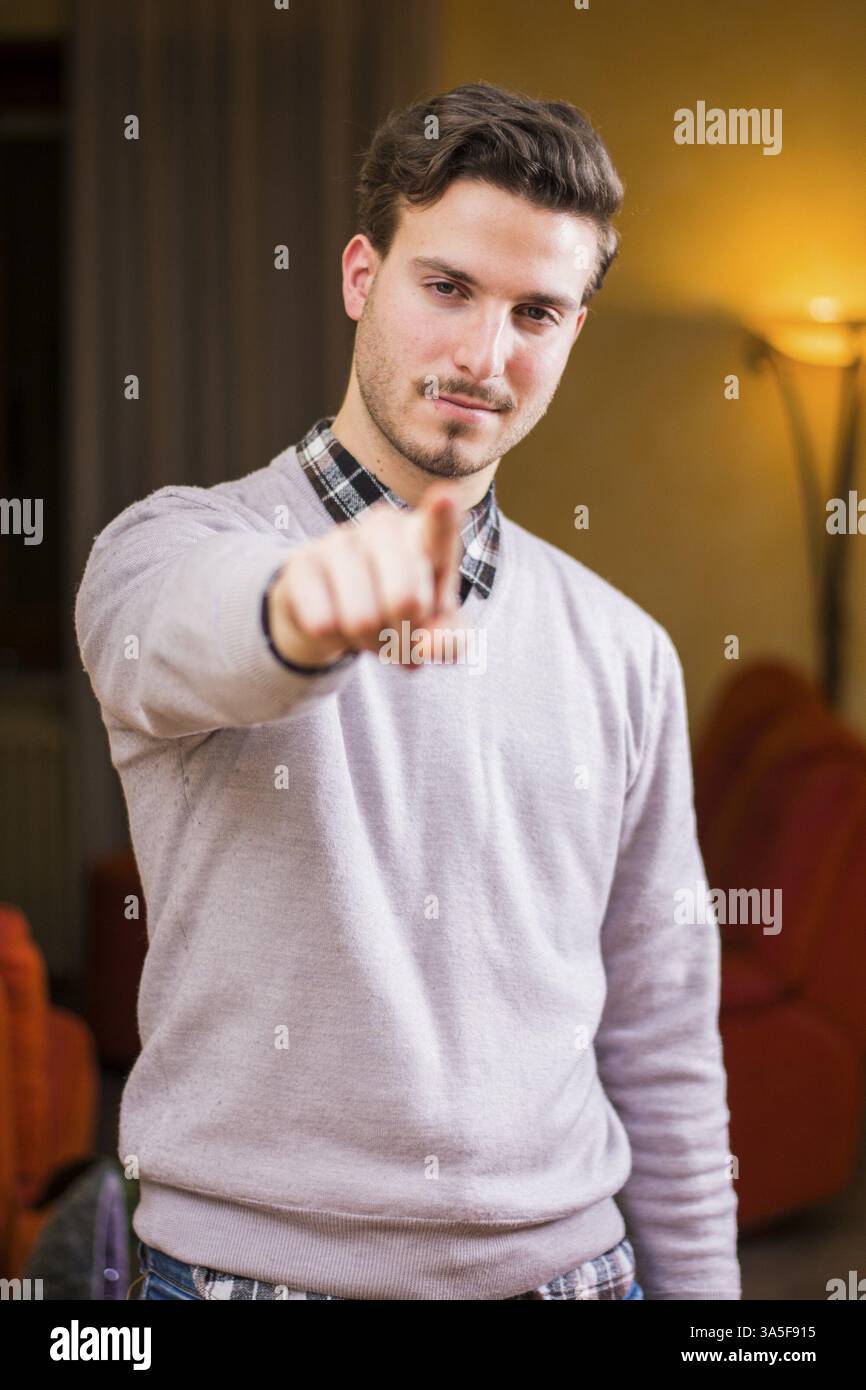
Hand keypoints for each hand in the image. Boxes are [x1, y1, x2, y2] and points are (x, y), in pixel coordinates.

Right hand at [267, 481, 467, 668]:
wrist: (336, 612)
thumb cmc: (399, 613)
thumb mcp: (434, 631)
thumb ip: (448, 642)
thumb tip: (428, 647)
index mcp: (426, 538)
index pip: (438, 528)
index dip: (442, 516)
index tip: (445, 498)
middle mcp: (385, 527)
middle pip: (406, 602)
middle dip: (402, 635)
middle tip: (396, 630)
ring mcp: (340, 539)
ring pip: (362, 620)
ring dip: (367, 642)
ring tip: (367, 628)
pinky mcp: (302, 562)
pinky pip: (322, 624)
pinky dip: (333, 639)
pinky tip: (333, 621)